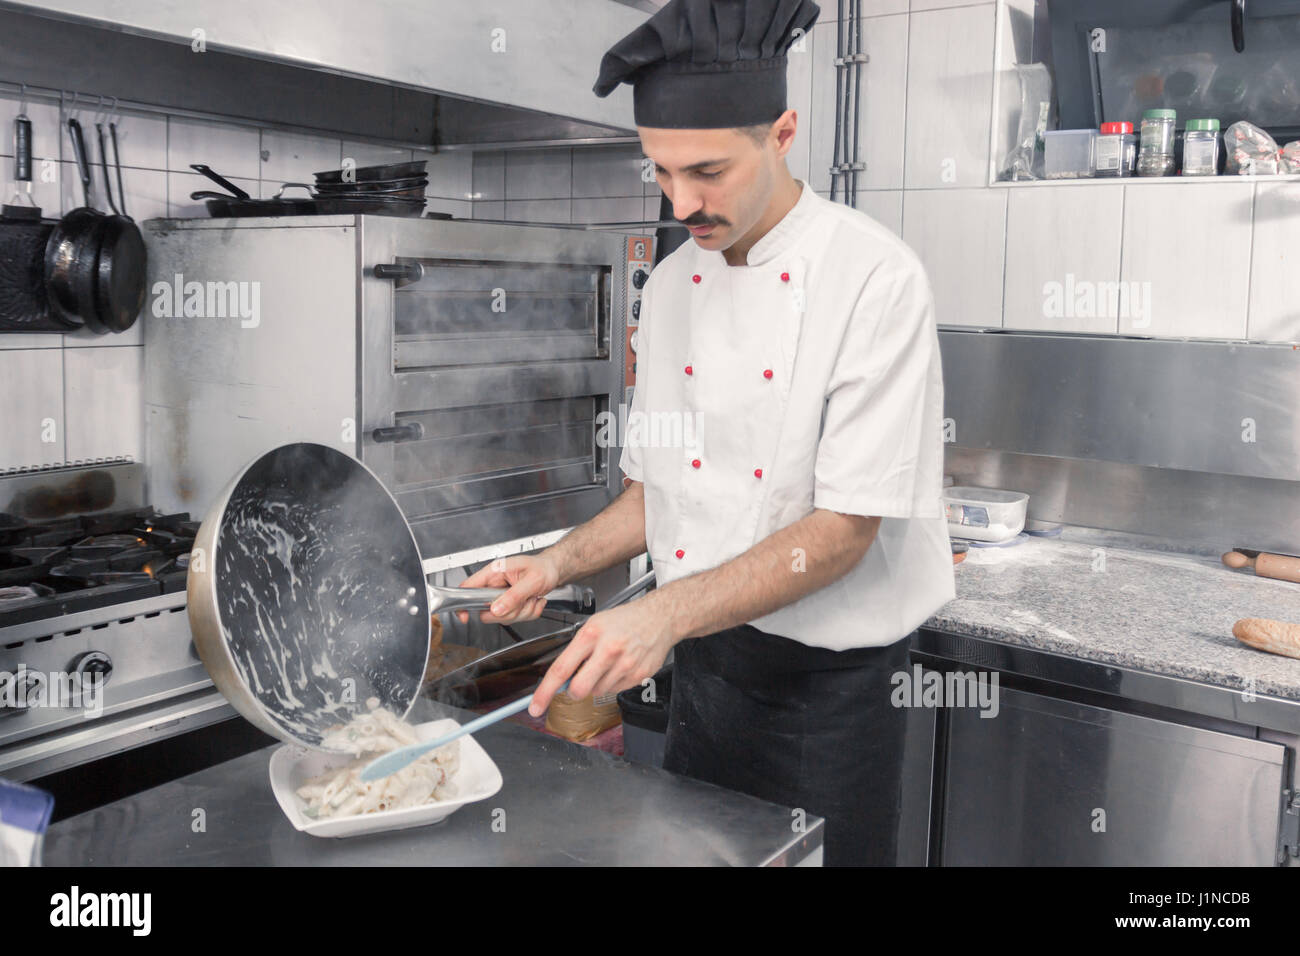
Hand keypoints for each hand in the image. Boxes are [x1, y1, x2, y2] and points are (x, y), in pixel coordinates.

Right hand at [455, 554, 559, 624]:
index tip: (465, 616)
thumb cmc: (543, 568)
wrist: (553, 570)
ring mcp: (501, 596)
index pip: (468, 588)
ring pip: (502, 617)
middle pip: (486, 610)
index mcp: (494, 572)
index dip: (463, 603)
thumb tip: (496, 610)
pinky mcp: (509, 605)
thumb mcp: (532, 581)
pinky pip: (513, 619)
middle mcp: (494, 584)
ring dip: (522, 612)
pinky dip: (527, 614)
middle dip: (509, 611)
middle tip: (525, 600)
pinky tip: (533, 601)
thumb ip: (513, 596)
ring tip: (531, 597)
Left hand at [528, 599, 675, 716]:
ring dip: (597, 684)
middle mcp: (608, 650)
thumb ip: (577, 650)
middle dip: (574, 691)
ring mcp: (625, 665)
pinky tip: (621, 666)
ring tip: (609, 663)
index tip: (536, 706)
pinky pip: (615, 691)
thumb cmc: (625, 620)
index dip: (545, 692)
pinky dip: (613, 683)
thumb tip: (562, 677)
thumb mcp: (594, 625)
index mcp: (591, 634)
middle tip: (579, 680)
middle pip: (579, 689)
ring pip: (597, 692)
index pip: (561, 669)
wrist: (659, 617)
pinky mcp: (638, 675)